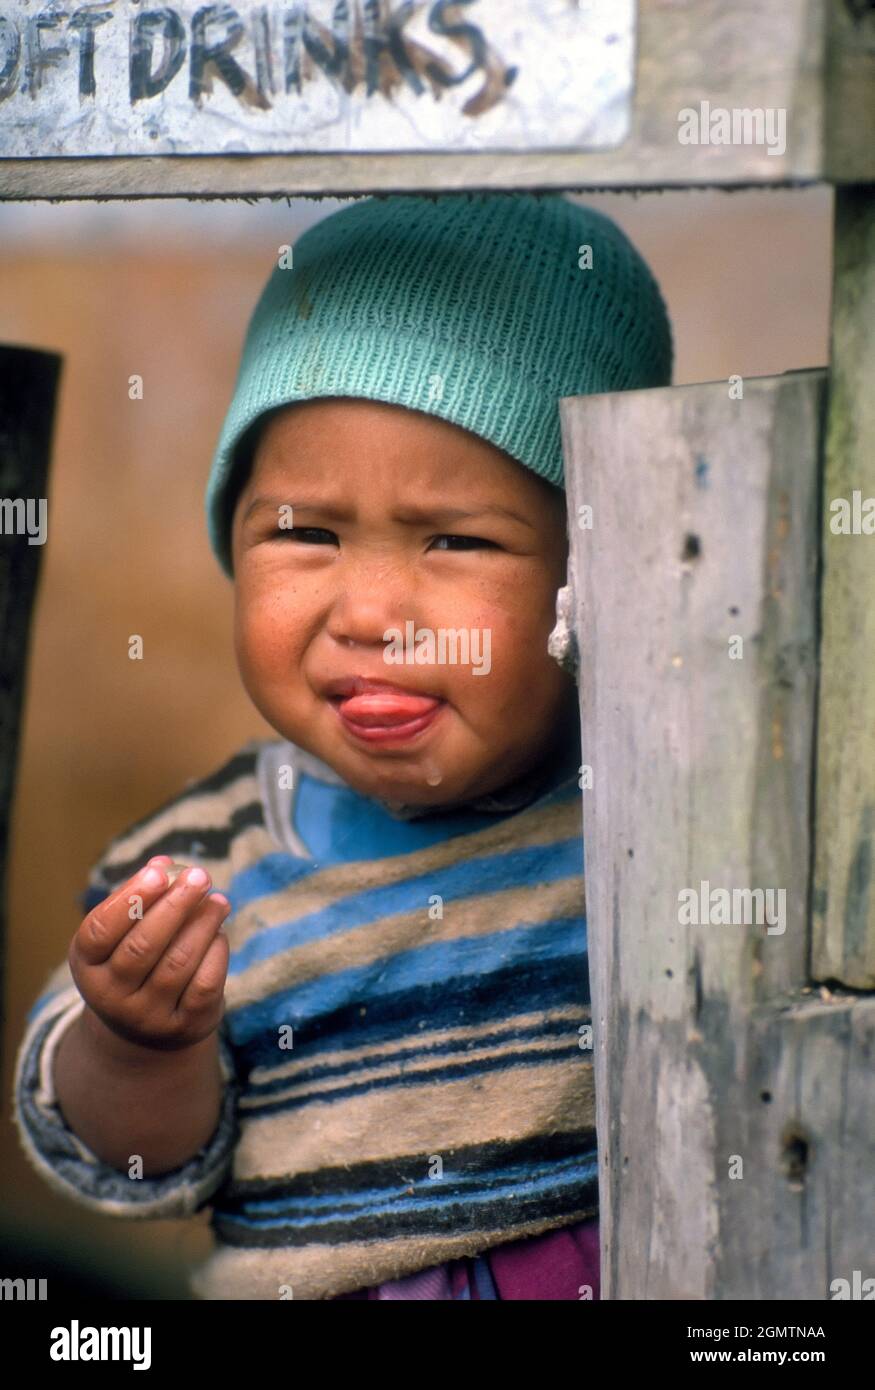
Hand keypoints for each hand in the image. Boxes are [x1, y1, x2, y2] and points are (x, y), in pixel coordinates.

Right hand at [69, 855, 230, 1051]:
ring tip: (218, 901)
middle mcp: (110, 996)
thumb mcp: (122, 934)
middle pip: (142, 946)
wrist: (144, 1030)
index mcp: (87, 966)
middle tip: (200, 876)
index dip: (131, 898)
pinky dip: (215, 952)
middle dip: (175, 905)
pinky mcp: (183, 1027)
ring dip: (203, 924)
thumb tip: (165, 864)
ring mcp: (146, 1017)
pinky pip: (204, 984)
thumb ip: (140, 898)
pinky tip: (219, 933)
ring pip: (177, 963)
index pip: (100, 930)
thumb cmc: (132, 962)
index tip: (159, 871)